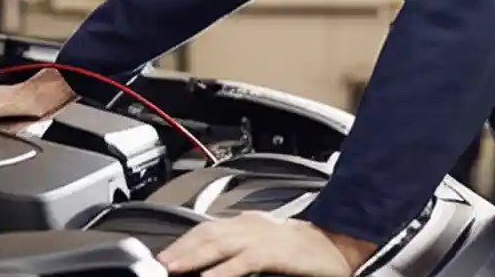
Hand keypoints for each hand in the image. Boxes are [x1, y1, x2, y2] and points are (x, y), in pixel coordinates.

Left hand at [156, 212, 355, 276]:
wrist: (336, 244)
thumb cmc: (301, 249)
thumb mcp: (264, 243)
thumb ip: (237, 250)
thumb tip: (210, 264)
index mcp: (244, 222)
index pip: (204, 229)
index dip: (182, 242)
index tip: (163, 255)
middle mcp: (248, 225)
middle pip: (205, 234)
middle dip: (179, 249)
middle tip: (157, 263)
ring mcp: (259, 237)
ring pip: (217, 245)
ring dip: (191, 257)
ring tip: (171, 267)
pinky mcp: (272, 253)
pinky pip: (241, 262)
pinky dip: (221, 271)